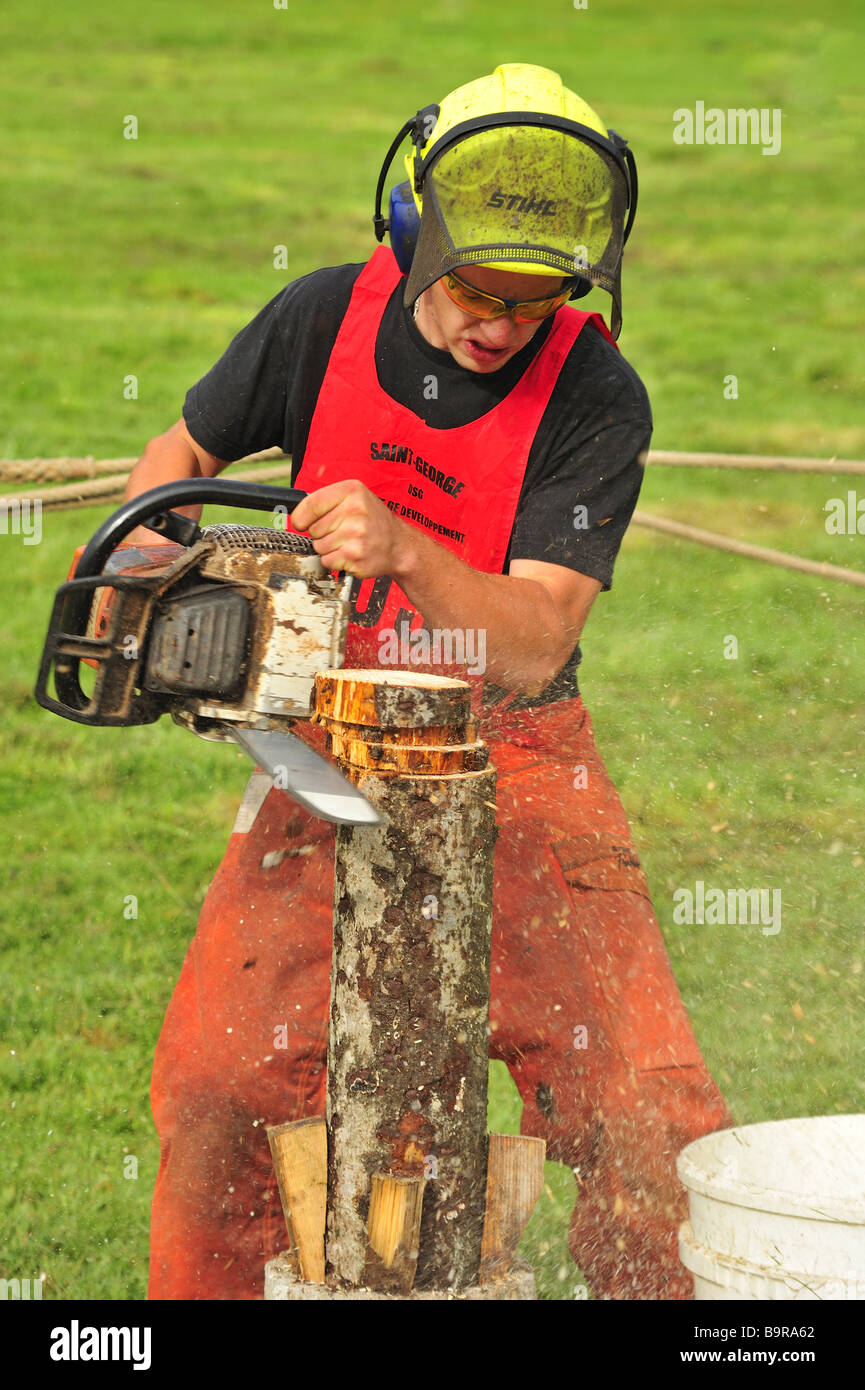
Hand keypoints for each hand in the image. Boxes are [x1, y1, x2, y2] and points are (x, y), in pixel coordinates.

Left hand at [290, 480, 405, 577]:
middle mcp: (355, 510)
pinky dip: (335, 561)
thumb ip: (326, 502)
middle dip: (321, 534)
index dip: (301, 517)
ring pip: (319, 546)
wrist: (398, 545)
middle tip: (341, 532)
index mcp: (352, 491)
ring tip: (347, 543)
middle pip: (313, 529)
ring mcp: (356, 534)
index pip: (311, 504)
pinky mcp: (355, 556)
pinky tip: (350, 554)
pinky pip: (327, 561)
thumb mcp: (355, 498)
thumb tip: (295, 516)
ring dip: (328, 548)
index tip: (302, 523)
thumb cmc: (373, 521)